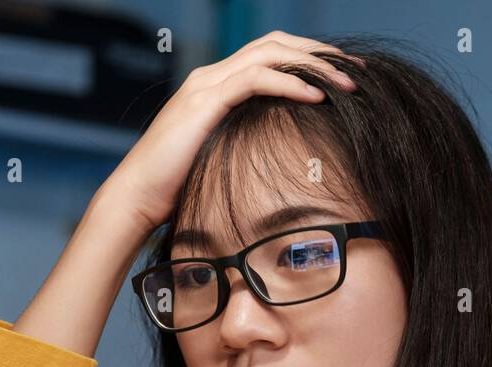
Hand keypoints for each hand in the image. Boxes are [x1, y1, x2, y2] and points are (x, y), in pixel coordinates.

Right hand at [104, 31, 362, 233]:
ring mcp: (206, 85)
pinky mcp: (204, 102)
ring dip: (313, 65)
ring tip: (345, 83)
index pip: (270, 55)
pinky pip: (255, 79)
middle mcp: (211, 77)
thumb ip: (244, 146)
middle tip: (355, 72)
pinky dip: (289, 82)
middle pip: (276, 44)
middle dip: (319, 53)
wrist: (136, 198)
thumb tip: (278, 159)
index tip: (342, 77)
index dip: (309, 59)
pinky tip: (316, 95)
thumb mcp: (220, 159)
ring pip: (269, 54)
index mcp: (215, 87)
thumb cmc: (176, 189)